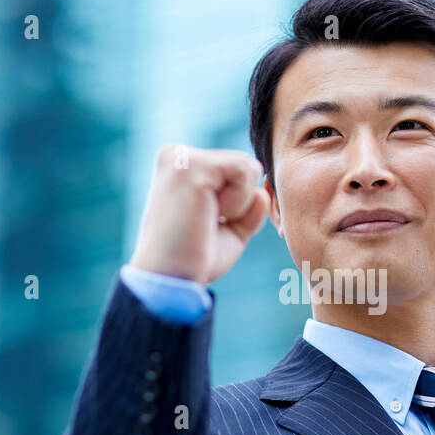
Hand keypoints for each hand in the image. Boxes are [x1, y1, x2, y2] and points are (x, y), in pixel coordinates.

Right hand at [128, 144, 270, 285]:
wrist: (172, 279)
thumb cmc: (195, 259)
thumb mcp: (231, 230)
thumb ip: (249, 209)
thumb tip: (262, 193)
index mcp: (182, 166)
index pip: (235, 170)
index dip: (237, 204)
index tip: (206, 225)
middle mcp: (178, 154)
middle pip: (244, 164)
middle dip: (240, 202)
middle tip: (207, 224)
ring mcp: (182, 157)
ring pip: (247, 166)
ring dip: (239, 203)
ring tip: (207, 219)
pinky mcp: (190, 166)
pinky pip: (243, 171)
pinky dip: (238, 201)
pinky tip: (210, 214)